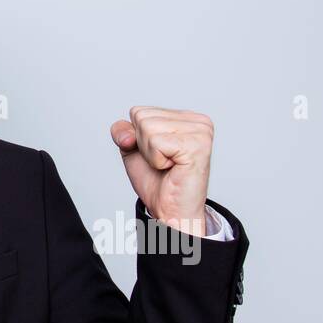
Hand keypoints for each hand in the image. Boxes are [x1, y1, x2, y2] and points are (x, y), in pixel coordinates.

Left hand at [110, 107, 213, 237]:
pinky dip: (156, 160)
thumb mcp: (132, 150)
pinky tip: (173, 168)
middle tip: (163, 163)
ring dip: (150, 153)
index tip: (157, 154)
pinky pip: (155, 142)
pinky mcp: (196, 145)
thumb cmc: (157, 181)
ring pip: (147, 127)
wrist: (170, 211)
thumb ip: (122, 131)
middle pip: (141, 116)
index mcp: (185, 117)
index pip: (139, 111)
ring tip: (168, 165)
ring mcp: (200, 132)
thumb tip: (127, 135)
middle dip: (143, 145)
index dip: (137, 137)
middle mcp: (197, 121)